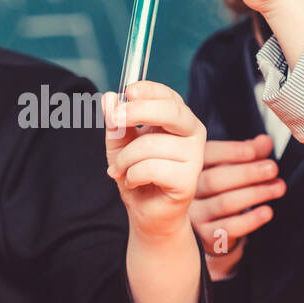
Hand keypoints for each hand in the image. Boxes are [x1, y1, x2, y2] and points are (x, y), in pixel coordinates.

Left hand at [103, 81, 205, 241]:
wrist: (147, 212)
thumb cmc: (137, 174)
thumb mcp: (120, 143)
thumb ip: (115, 122)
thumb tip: (109, 98)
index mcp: (180, 119)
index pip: (168, 96)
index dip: (149, 90)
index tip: (127, 92)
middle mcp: (193, 133)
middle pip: (170, 112)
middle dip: (136, 112)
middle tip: (113, 121)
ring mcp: (195, 156)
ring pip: (151, 144)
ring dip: (124, 159)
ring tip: (119, 169)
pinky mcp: (188, 180)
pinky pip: (151, 168)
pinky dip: (132, 175)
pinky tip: (132, 182)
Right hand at [188, 134, 284, 279]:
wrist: (204, 227)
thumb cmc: (219, 190)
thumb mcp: (230, 167)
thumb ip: (248, 152)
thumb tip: (265, 141)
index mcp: (191, 168)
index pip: (207, 156)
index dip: (232, 152)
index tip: (255, 150)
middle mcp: (187, 192)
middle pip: (215, 180)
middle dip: (248, 173)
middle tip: (272, 168)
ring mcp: (194, 216)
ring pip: (224, 203)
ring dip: (256, 194)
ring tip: (278, 187)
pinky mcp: (205, 237)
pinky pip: (228, 228)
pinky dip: (251, 220)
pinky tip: (267, 211)